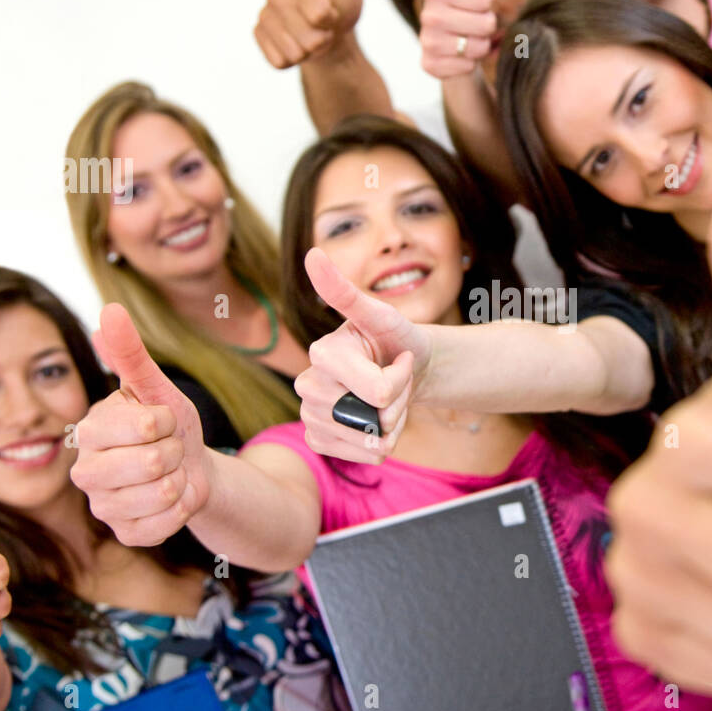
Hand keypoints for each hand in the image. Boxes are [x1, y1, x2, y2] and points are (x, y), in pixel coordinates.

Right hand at [69, 304, 209, 545]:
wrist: (192, 465)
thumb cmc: (170, 424)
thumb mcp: (157, 387)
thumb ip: (131, 354)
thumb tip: (109, 310)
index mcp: (89, 429)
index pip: (144, 425)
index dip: (166, 421)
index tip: (160, 420)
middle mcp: (84, 471)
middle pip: (152, 463)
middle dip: (175, 451)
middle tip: (167, 449)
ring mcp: (102, 506)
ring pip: (162, 493)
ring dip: (181, 479)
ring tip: (170, 472)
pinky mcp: (125, 534)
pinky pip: (166, 524)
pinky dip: (183, 508)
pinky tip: (173, 497)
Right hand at [254, 0, 363, 67]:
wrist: (326, 34)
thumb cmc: (340, 9)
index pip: (321, 16)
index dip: (332, 21)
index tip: (332, 13)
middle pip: (309, 38)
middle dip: (323, 40)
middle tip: (323, 29)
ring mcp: (265, 14)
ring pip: (295, 53)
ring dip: (309, 52)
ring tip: (311, 37)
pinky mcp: (258, 34)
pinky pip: (279, 62)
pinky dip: (294, 61)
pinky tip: (296, 46)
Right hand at [297, 248, 428, 463]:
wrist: (403, 369)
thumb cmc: (395, 338)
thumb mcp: (381, 314)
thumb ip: (346, 291)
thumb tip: (313, 254)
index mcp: (322, 352)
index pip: (379, 390)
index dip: (400, 379)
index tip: (397, 359)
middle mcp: (308, 383)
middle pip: (374, 416)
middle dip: (397, 403)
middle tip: (393, 382)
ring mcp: (310, 414)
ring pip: (369, 439)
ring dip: (391, 424)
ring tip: (385, 401)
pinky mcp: (318, 439)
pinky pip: (360, 455)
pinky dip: (378, 444)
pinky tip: (374, 422)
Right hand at [416, 0, 496, 79]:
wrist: (453, 42)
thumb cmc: (462, 2)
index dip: (487, 1)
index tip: (474, 0)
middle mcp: (427, 14)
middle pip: (484, 23)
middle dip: (486, 25)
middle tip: (473, 22)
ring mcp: (426, 41)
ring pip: (477, 46)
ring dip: (480, 45)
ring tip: (467, 39)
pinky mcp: (429, 66)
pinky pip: (466, 66)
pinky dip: (469, 64)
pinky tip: (459, 56)